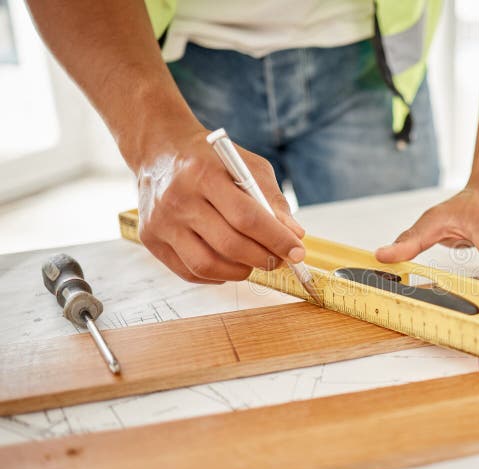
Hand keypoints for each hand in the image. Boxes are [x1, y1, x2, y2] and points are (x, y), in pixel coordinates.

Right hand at [135, 127, 305, 283]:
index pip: (248, 218)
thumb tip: (295, 235)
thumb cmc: (210, 160)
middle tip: (280, 260)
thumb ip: (272, 199)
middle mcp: (178, 199)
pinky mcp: (150, 240)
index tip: (298, 252)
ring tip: (254, 262)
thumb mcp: (247, 166)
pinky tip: (229, 264)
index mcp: (204, 174)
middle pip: (230, 245)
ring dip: (240, 272)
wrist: (160, 151)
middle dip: (264, 259)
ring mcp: (161, 222)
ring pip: (207, 265)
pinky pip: (189, 272)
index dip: (277, 240)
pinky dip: (217, 275)